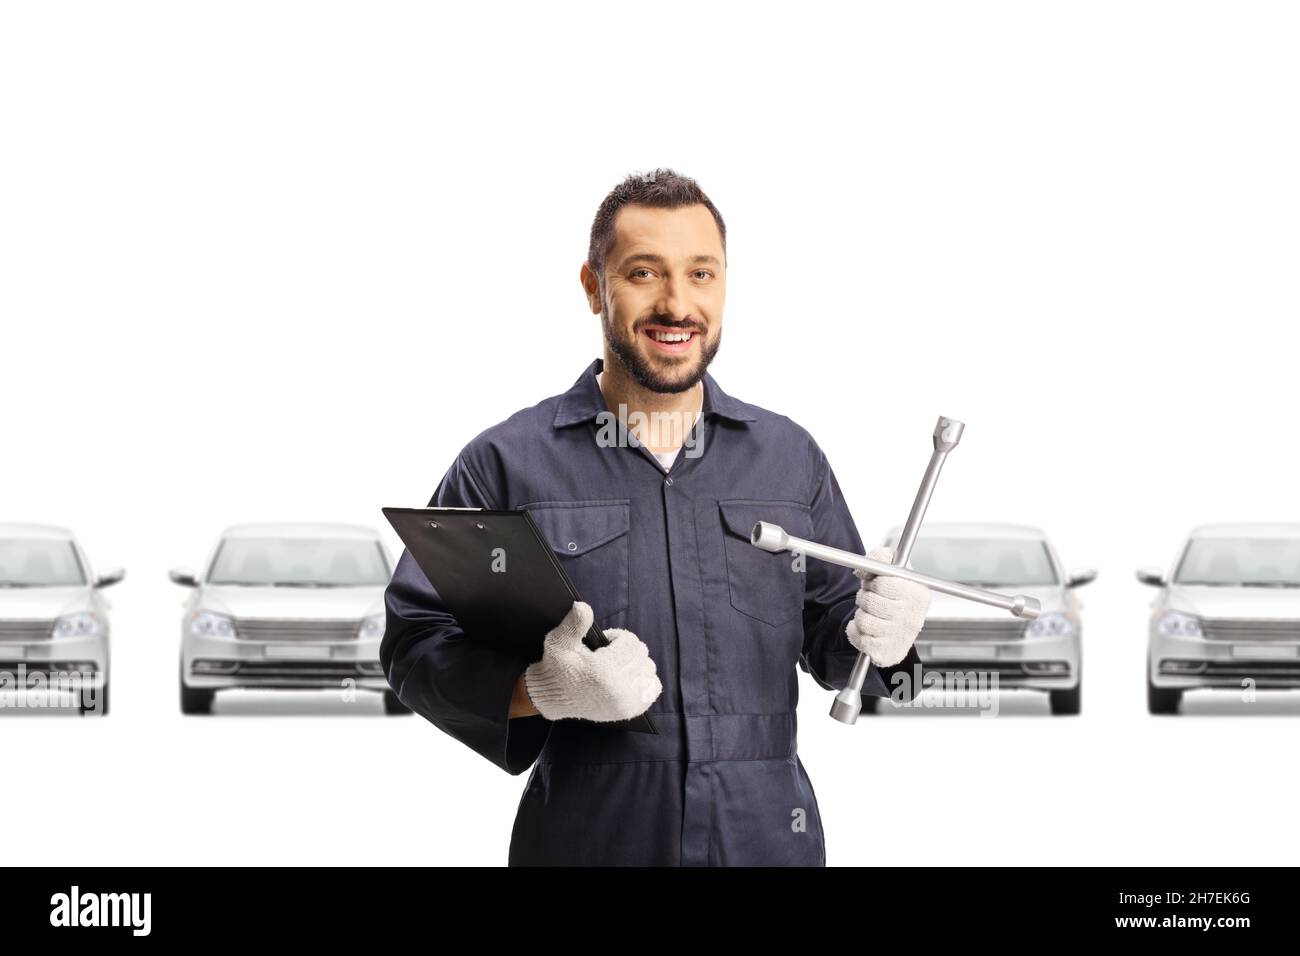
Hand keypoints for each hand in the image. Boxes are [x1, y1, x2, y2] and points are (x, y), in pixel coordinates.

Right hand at [524, 601, 662, 722]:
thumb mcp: (558, 643)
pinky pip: (653, 687)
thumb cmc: (557, 668)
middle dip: (626, 649)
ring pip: (648, 668)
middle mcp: (619, 690)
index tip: (604, 643)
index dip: (617, 636)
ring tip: (616, 665)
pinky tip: (629, 677)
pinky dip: (645, 679)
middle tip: (609, 654)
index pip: (630, 642)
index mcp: (603, 672)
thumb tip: (582, 606)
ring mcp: (627, 703)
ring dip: (635, 662)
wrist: (554, 698)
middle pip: (641, 654)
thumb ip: (573, 625)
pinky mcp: (631, 710)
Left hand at [845, 546, 930, 666]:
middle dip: (865, 597)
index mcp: (918, 594)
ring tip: (870, 613)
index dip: (873, 581)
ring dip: (860, 614)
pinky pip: (859, 638)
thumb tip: (864, 568)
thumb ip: (880, 557)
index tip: (876, 583)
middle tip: (871, 599)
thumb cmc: (894, 594)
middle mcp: (913, 618)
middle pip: (871, 601)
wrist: (898, 627)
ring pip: (863, 620)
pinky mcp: (886, 652)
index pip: (883, 583)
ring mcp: (900, 637)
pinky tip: (865, 628)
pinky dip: (855, 630)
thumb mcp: (892, 567)